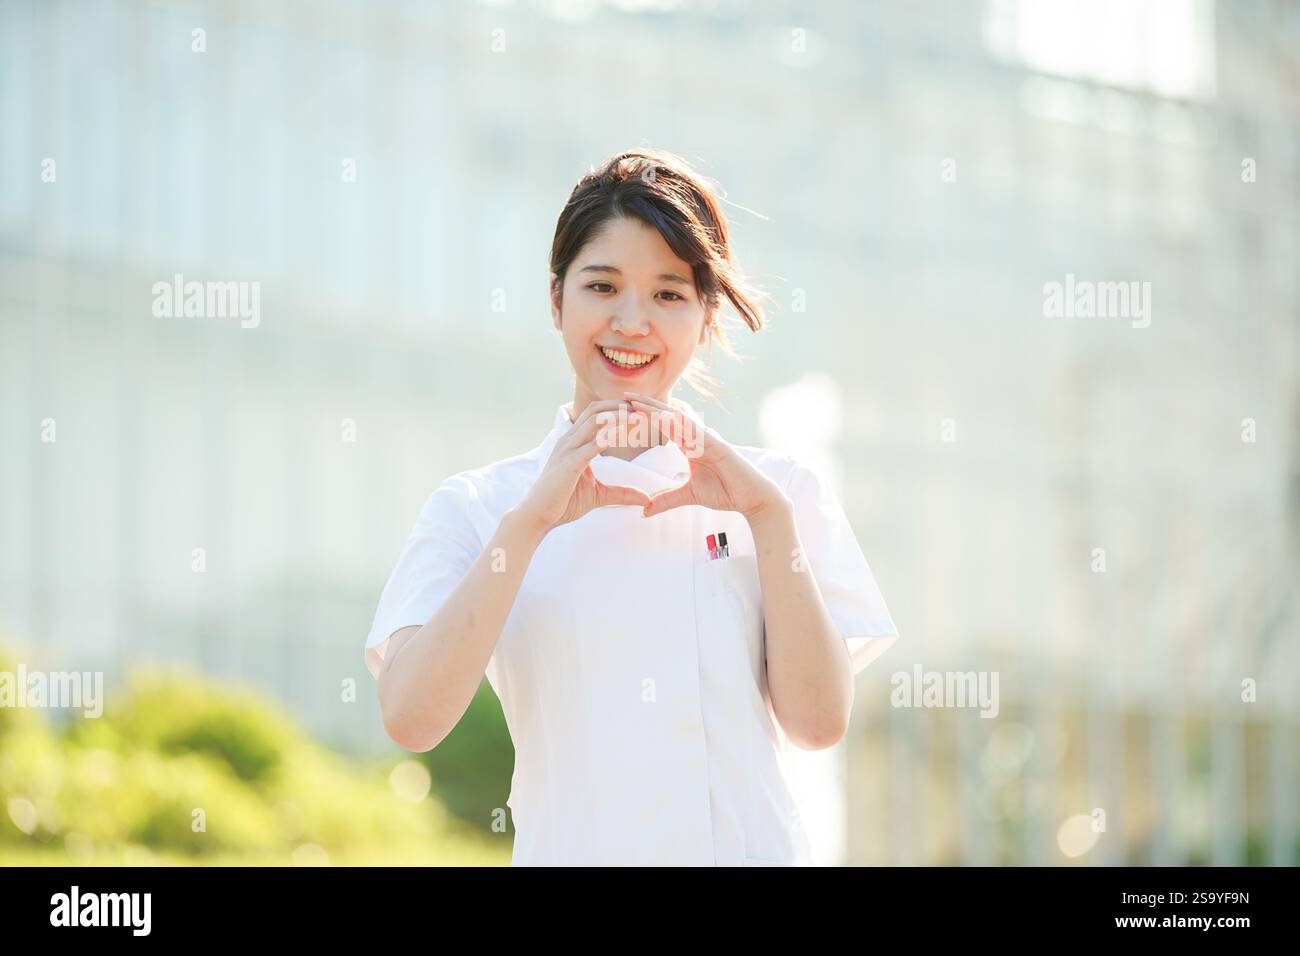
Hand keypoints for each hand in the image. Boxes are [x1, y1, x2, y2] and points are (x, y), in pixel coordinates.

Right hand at [517, 399, 655, 533]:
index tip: (639, 411)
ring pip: (594, 421)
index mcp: (574, 443)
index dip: (617, 409)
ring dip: (618, 416)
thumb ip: (622, 493)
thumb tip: (646, 499)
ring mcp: (567, 450)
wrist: (538, 516)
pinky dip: (609, 436)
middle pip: (595, 410)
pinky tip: (624, 433)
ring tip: (638, 416)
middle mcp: (569, 441)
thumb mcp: (599, 495)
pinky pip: (591, 444)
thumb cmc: (563, 503)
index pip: (596, 415)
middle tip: (643, 408)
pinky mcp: (569, 463)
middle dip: (619, 406)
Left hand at [625, 391, 786, 519]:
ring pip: (679, 421)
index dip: (646, 417)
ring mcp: (709, 439)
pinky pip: (696, 433)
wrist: (752, 499)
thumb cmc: (725, 492)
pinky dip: (680, 426)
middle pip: (668, 417)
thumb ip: (667, 500)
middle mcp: (698, 437)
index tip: (625, 410)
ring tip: (638, 403)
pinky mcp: (719, 446)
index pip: (664, 426)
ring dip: (658, 411)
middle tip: (625, 397)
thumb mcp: (689, 496)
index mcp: (690, 445)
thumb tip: (645, 511)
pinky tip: (664, 419)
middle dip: (647, 406)